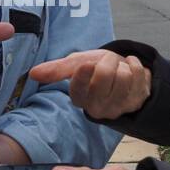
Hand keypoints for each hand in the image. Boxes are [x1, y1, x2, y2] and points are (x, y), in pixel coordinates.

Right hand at [29, 49, 151, 119]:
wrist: (125, 72)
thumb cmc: (97, 69)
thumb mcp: (77, 64)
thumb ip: (56, 69)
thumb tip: (32, 73)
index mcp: (79, 99)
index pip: (78, 86)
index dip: (84, 70)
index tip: (88, 64)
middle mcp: (97, 108)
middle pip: (103, 74)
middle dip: (106, 60)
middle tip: (107, 64)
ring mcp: (119, 107)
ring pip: (123, 75)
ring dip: (122, 65)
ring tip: (119, 70)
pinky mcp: (137, 101)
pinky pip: (138, 73)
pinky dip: (135, 65)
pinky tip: (131, 72)